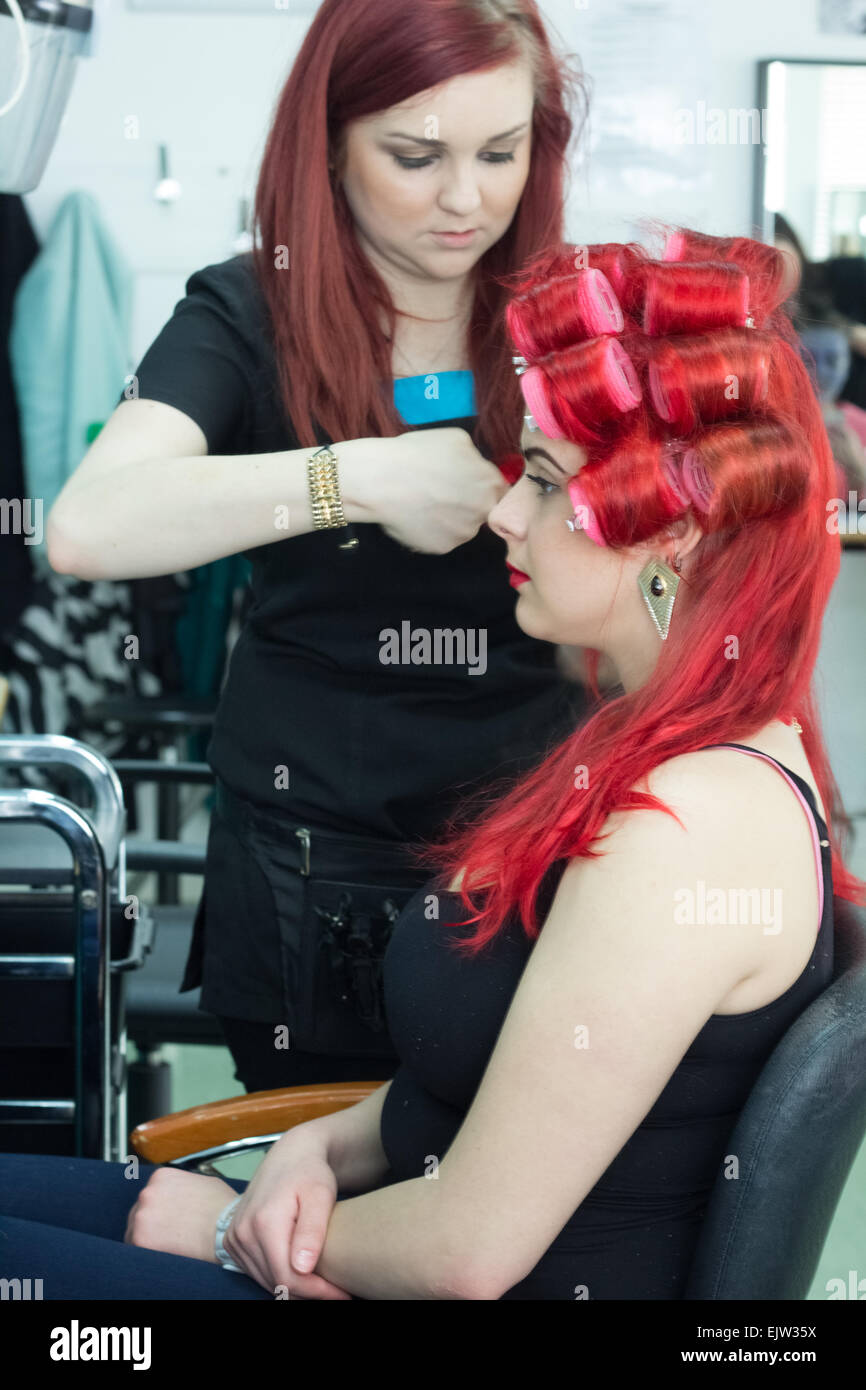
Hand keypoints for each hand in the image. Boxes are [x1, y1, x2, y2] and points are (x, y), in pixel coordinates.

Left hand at [123, 1167, 240, 1263]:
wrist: (227, 1228)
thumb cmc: (222, 1209)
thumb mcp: (203, 1183)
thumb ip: (183, 1187)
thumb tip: (180, 1197)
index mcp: (161, 1177)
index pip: (149, 1196)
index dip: (157, 1211)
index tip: (165, 1221)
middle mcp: (148, 1193)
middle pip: (138, 1213)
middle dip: (150, 1225)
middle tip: (167, 1236)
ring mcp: (142, 1215)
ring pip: (134, 1231)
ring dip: (147, 1239)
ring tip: (167, 1247)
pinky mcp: (140, 1239)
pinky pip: (135, 1249)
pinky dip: (147, 1254)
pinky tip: (163, 1255)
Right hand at [221, 1132, 352, 1299]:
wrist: (290, 1155)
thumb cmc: (310, 1172)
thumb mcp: (320, 1195)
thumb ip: (312, 1230)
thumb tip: (302, 1268)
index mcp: (263, 1222)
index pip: (287, 1277)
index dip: (316, 1292)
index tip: (342, 1294)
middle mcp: (242, 1232)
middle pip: (275, 1282)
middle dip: (308, 1292)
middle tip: (337, 1291)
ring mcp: (235, 1237)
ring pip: (265, 1280)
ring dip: (293, 1287)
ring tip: (323, 1283)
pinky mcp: (233, 1240)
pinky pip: (256, 1271)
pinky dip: (278, 1277)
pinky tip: (300, 1271)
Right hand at [377, 427, 509, 553]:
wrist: (382, 481)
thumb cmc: (417, 454)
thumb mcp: (456, 439)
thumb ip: (475, 458)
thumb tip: (475, 468)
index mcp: (490, 484)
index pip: (499, 490)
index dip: (481, 485)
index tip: (465, 483)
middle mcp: (483, 512)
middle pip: (483, 510)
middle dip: (467, 502)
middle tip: (441, 492)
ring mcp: (463, 534)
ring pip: (462, 526)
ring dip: (450, 518)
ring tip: (424, 503)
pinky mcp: (442, 548)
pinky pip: (442, 539)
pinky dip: (432, 530)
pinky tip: (415, 516)